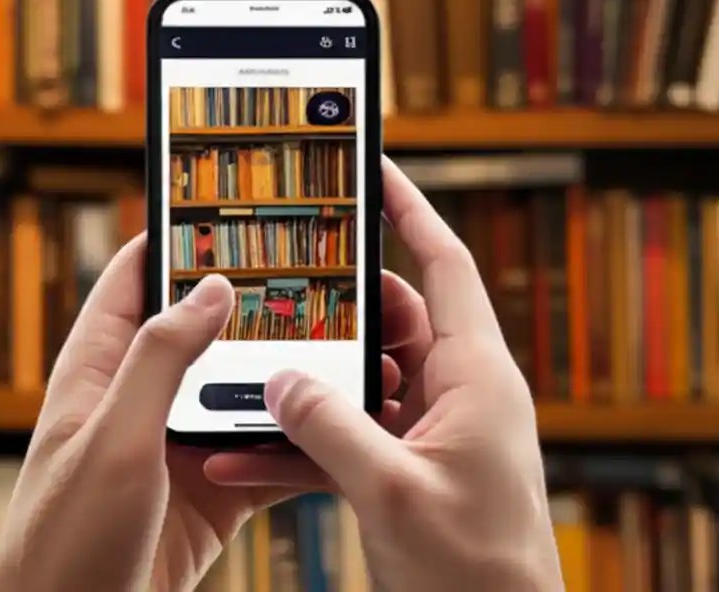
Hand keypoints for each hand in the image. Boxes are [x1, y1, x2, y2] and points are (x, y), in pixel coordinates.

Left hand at [0, 234, 403, 591]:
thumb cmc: (65, 538)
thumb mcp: (115, 437)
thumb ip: (162, 360)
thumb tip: (211, 286)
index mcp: (101, 370)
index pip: (136, 278)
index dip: (178, 237)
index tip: (233, 206)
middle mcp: (140, 400)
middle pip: (205, 330)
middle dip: (257, 304)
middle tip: (318, 276)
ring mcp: (176, 446)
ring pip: (241, 390)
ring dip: (287, 375)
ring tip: (347, 349)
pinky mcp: (208, 491)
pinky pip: (261, 453)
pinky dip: (296, 441)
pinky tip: (336, 426)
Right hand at [205, 158, 564, 590]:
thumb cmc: (476, 571)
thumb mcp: (394, 493)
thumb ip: (331, 429)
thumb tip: (281, 378)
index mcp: (476, 376)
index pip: (444, 266)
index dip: (410, 211)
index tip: (372, 167)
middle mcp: (458, 392)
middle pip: (389, 321)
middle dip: (328, 311)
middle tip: (272, 287)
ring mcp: (432, 431)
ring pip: (360, 382)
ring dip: (305, 388)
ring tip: (245, 379)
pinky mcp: (408, 468)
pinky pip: (349, 437)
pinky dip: (302, 443)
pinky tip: (243, 455)